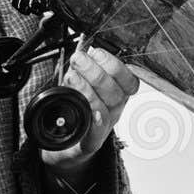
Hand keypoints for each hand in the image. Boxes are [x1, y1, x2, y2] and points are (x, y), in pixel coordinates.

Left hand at [40, 43, 139, 181]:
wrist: (65, 146)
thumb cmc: (75, 111)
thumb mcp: (81, 84)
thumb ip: (84, 69)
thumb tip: (82, 48)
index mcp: (116, 94)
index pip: (128, 80)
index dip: (115, 65)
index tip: (97, 52)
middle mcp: (113, 110)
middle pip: (115, 92)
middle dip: (96, 72)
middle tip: (79, 59)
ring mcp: (103, 127)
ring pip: (105, 108)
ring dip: (88, 90)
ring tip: (71, 76)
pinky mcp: (89, 143)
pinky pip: (97, 134)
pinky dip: (95, 123)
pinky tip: (91, 113)